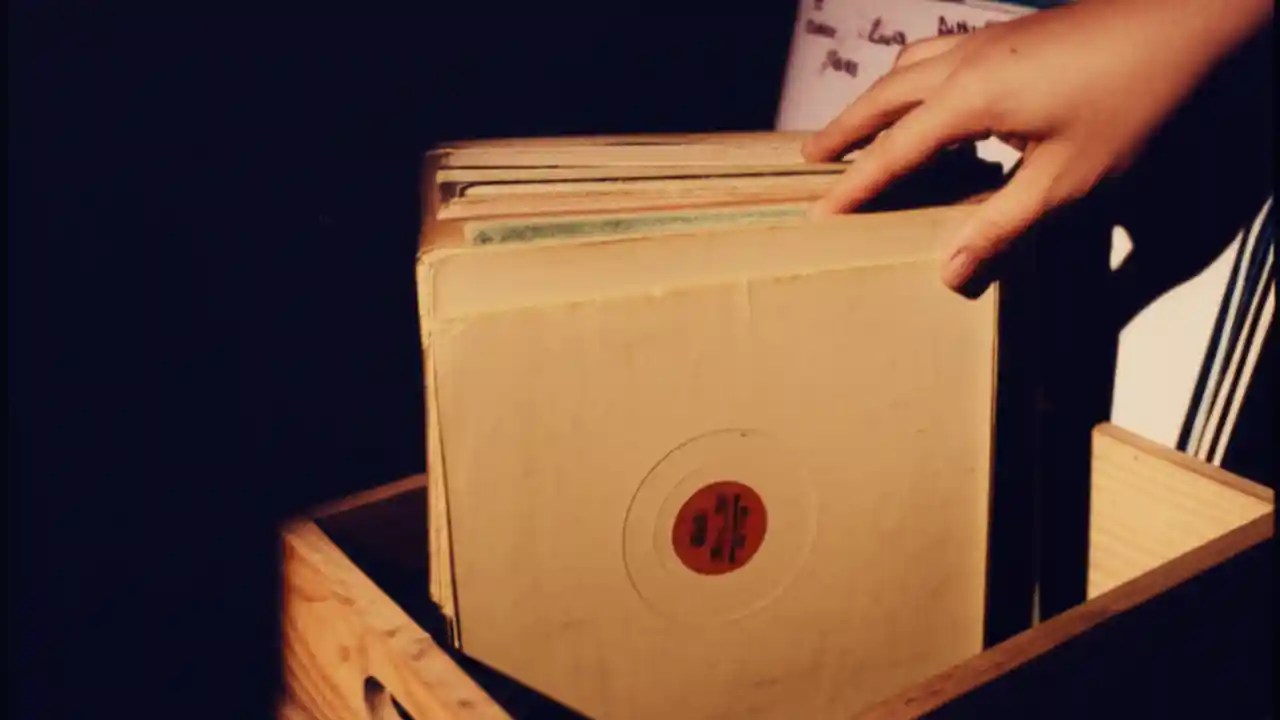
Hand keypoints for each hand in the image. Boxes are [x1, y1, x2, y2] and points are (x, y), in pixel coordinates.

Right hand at [802, 0, 1272, 293]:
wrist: (1182, 20)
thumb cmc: (1131, 99)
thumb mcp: (1066, 179)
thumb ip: (1002, 225)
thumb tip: (950, 272)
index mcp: (968, 99)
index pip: (893, 150)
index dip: (855, 185)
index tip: (820, 211)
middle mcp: (965, 62)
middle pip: (883, 96)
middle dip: (845, 129)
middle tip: (812, 157)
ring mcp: (987, 39)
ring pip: (907, 66)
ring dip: (875, 98)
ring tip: (858, 125)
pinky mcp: (1011, 33)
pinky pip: (937, 53)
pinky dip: (912, 78)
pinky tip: (930, 96)